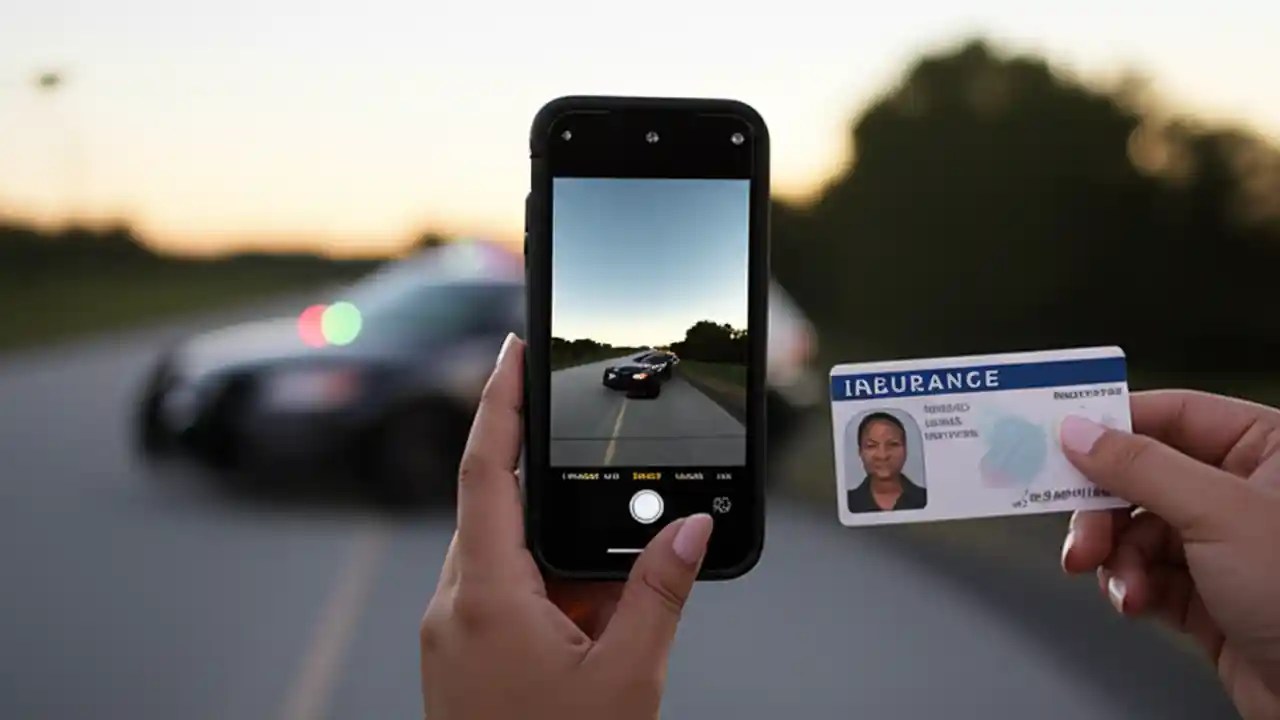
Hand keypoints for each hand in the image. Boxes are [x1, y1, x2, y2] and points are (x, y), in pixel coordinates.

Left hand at [419, 333, 714, 719]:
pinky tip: (584, 636)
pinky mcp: (457, 654)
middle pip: (500, 515)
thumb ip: (660, 591)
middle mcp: (452, 606)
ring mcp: (449, 632)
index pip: (482, 472)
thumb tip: (693, 525)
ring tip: (601, 622)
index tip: (513, 350)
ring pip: (504, 559)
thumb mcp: (626, 676)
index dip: (497, 403)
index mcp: (484, 598)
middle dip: (560, 508)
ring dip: (559, 566)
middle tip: (611, 540)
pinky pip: (500, 595)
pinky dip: (546, 595)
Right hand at [1059, 390, 1279, 719]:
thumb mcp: (1218, 514)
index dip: (1114, 427)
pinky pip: (1146, 574)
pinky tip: (1136, 603)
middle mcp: (1247, 492)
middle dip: (1103, 511)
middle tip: (1081, 533)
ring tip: (1120, 585)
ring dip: (1116, 557)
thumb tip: (1078, 431)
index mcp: (1269, 450)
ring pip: (1137, 530)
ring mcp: (1227, 545)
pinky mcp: (1210, 595)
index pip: (1173, 415)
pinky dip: (1130, 586)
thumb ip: (1141, 466)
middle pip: (1142, 477)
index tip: (1060, 441)